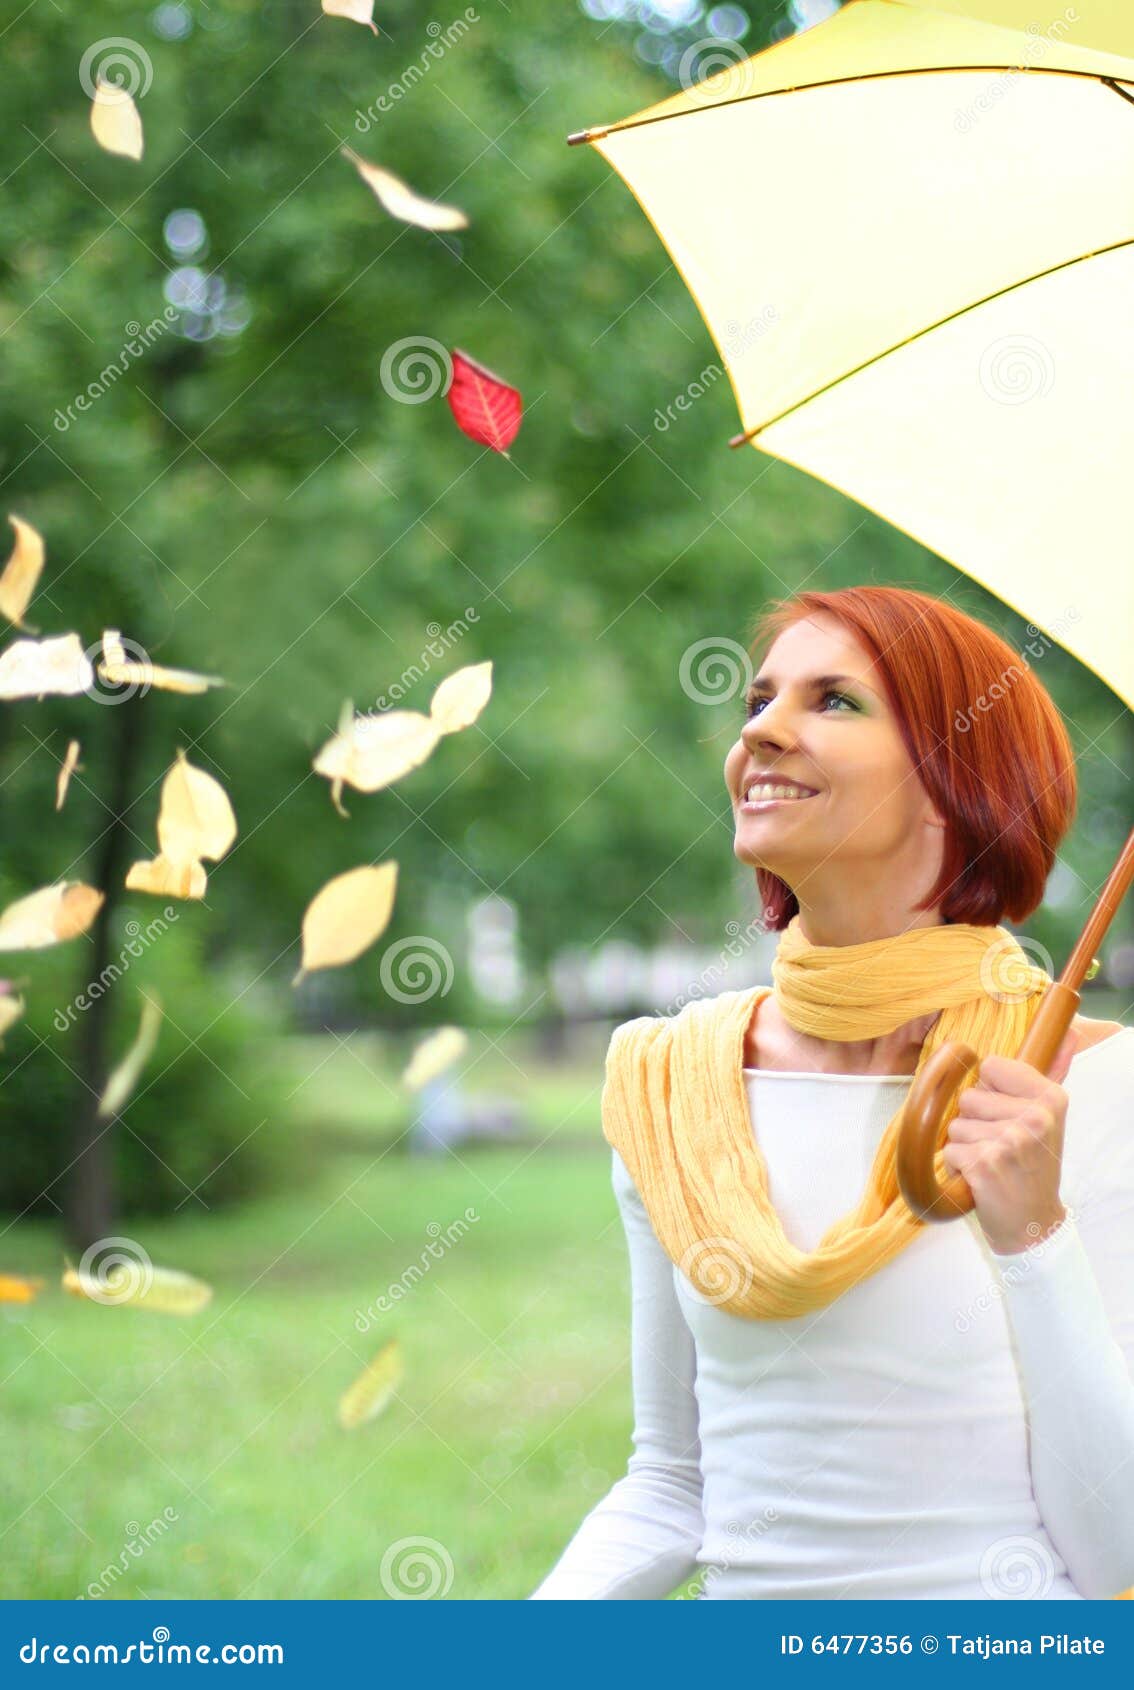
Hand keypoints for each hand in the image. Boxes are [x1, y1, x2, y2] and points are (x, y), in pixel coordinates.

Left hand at [941, 1025, 1077, 1254]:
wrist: (1032, 1223)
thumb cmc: (1034, 1166)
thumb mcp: (1050, 1118)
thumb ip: (1053, 1071)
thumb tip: (1070, 1032)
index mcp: (1050, 1097)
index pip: (991, 1066)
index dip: (990, 1091)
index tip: (1007, 1114)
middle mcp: (1035, 1116)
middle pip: (968, 1097)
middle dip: (975, 1122)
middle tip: (1000, 1146)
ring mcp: (1010, 1141)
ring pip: (956, 1125)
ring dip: (966, 1146)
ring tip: (992, 1163)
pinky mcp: (985, 1164)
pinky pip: (949, 1150)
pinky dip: (958, 1167)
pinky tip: (981, 1178)